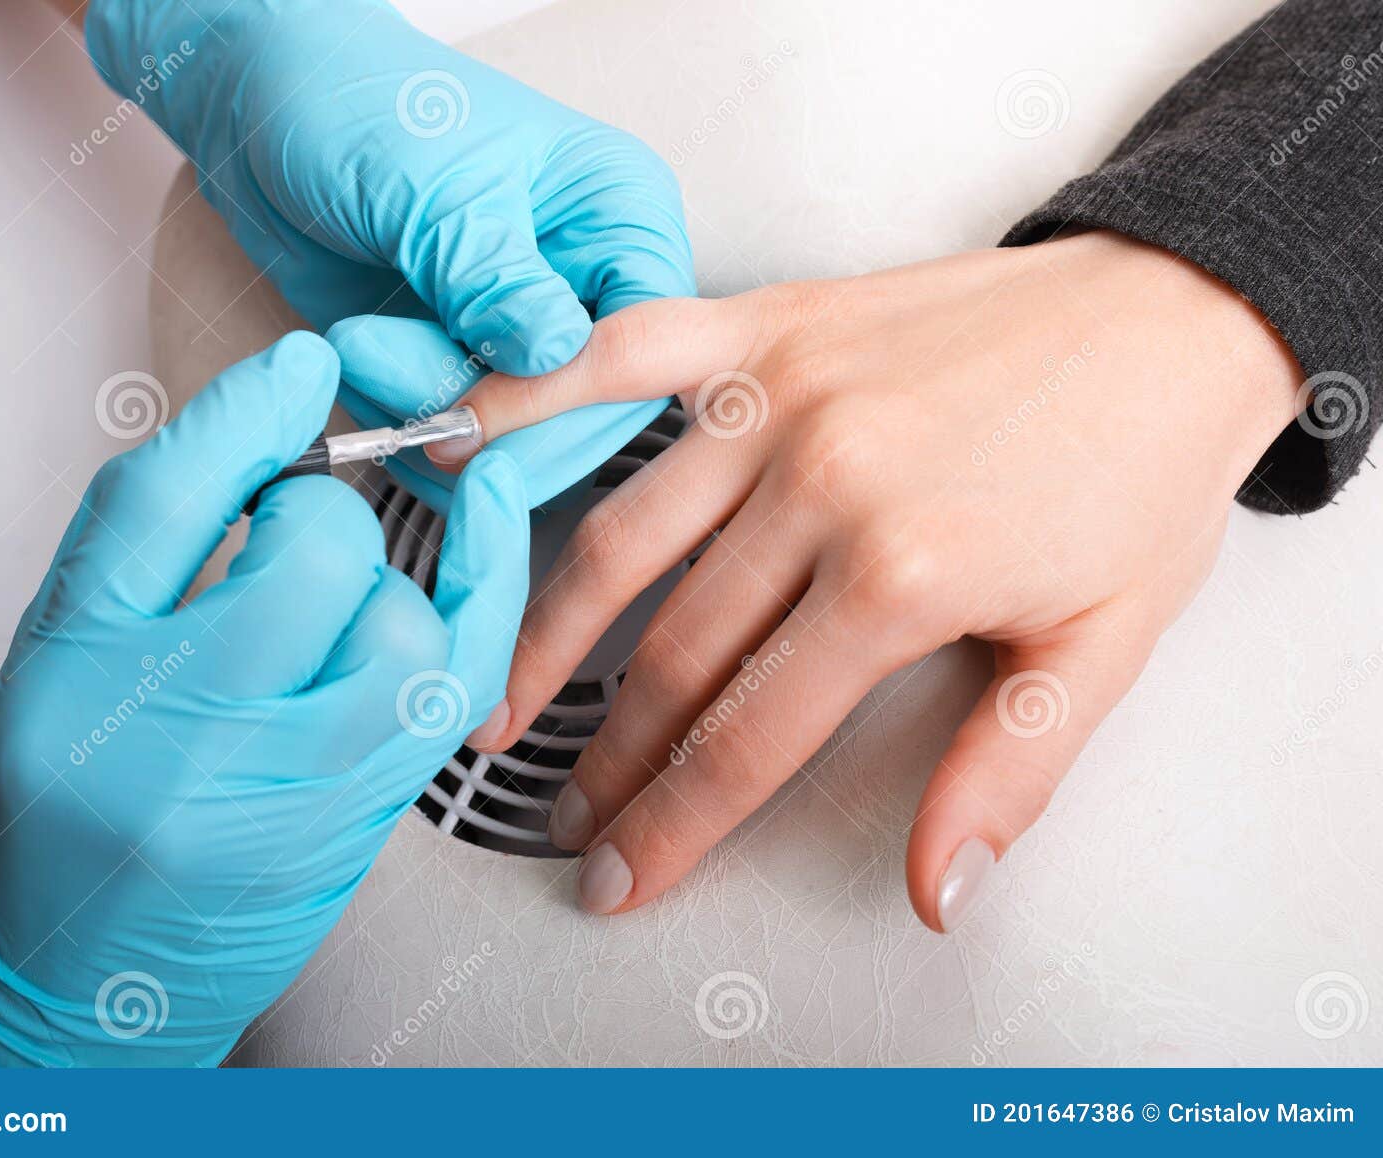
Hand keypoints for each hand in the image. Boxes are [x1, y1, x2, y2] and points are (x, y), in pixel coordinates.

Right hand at [0, 333, 528, 1065]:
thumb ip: (152, 530)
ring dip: (388, 581)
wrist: (68, 990)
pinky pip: (452, 693)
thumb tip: (279, 407)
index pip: (165, 500)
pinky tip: (486, 545)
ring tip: (338, 597)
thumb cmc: (49, 811)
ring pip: (402, 627)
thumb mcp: (56, 654)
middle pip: (313, 556)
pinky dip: (480, 605)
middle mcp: (181, 737)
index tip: (303, 365)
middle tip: (298, 532)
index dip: (248, 412)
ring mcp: (284, 795)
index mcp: (76, 673)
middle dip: (325, 516)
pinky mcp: (357, 829)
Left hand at [83, 0, 692, 508]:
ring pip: (512, 439)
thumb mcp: (434, 188)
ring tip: (359, 343)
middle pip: (591, 413)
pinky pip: (449, 438)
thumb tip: (559, 356)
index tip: (506, 423)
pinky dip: (395, 415)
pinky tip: (353, 354)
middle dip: (498, 424)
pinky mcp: (456, 367)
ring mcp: (517, 334)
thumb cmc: (356, 103)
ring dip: (425, 410)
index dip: (586, 397)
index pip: (648, 345)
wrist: (260, 108)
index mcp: (617, 218)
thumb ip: (496, 277)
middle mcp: (582, 285)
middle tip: (425, 418)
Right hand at [448, 231, 1302, 930]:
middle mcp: (821, 483)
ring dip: (543, 637)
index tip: (619, 877)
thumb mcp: (1101, 647)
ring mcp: (777, 393)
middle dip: (610, 761)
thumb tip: (933, 891)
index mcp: (902, 574)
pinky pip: (620, 360)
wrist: (1170, 312)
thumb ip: (1003, 774)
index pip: (749, 736)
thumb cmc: (1138, 475)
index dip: (673, 824)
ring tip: (499, 709)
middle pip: (673, 656)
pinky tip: (462, 449)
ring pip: (619, 537)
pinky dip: (530, 402)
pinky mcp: (761, 322)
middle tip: (569, 818)